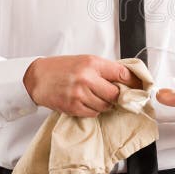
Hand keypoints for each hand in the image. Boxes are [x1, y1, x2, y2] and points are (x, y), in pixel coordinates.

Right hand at [23, 55, 140, 116]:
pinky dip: (94, 109)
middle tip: (116, 95)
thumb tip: (127, 78)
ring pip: (106, 105)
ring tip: (97, 97)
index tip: (137, 87)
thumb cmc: (61, 68)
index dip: (132, 82)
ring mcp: (79, 94)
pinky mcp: (73, 107)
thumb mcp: (85, 60)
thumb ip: (104, 69)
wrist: (37, 77)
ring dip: (106, 103)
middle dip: (118, 96)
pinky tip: (88, 102)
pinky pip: (93, 113)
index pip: (122, 73)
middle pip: (115, 93)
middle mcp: (86, 78)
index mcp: (92, 63)